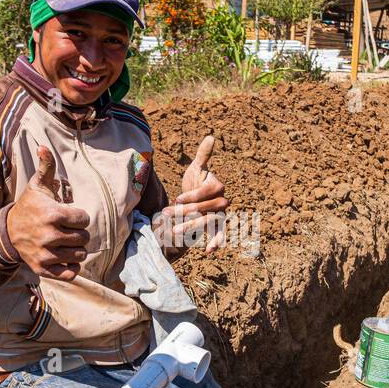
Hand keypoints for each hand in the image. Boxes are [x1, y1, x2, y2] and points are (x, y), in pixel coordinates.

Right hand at [6, 146, 90, 280]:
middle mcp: (49, 236)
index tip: (69, 216)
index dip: (79, 217)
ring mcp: (45, 254)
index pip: (84, 220)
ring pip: (80, 256)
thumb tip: (43, 147)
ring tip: (66, 243)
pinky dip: (72, 268)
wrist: (7, 232)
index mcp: (52, 214)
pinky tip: (65, 258)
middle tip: (67, 230)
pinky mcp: (43, 269)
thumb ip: (46, 167)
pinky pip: (70, 274)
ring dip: (77, 250)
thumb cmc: (29, 206)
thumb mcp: (37, 186)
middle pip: (84, 238)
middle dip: (79, 233)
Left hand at [160, 135, 227, 252]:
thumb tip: (211, 136)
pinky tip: (208, 251)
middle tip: (166, 214)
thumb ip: (203, 154)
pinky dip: (216, 242)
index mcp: (218, 186)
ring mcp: (220, 215)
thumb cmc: (196, 180)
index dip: (191, 196)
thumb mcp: (197, 167)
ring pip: (207, 222)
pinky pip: (219, 235)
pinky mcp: (217, 226)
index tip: (175, 198)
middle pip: (204, 208)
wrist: (198, 197)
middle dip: (185, 212)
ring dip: (192, 227)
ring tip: (175, 232)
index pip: (205, 192)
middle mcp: (222, 201)